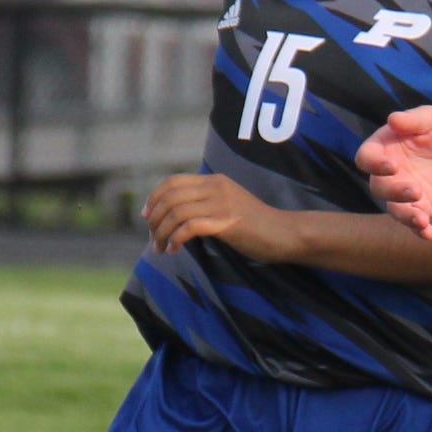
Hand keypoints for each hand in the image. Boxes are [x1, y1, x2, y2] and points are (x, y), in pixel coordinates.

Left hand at [144, 171, 302, 261]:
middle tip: (152, 239)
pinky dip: (176, 239)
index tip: (146, 217)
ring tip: (161, 249)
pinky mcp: (227, 222)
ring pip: (176, 213)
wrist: (285, 233)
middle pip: (170, 197)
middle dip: (155, 219)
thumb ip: (207, 204)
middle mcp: (216, 187)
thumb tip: (179, 218)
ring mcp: (221, 203)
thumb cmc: (257, 226)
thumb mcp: (229, 206)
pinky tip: (175, 250)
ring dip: (162, 233)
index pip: (173, 182)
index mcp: (215, 181)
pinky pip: (190, 227)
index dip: (154, 198)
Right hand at [357, 106, 431, 239]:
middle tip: (415, 190)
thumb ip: (411, 119)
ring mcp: (401, 194)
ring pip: (395, 210)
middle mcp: (386, 175)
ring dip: (405, 216)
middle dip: (394, 192)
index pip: (366, 159)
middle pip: (379, 188)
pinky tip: (429, 233)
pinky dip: (420, 230)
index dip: (374, 164)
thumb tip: (393, 119)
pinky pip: (415, 222)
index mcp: (381, 149)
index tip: (392, 166)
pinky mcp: (420, 207)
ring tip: (421, 219)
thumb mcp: (428, 117)